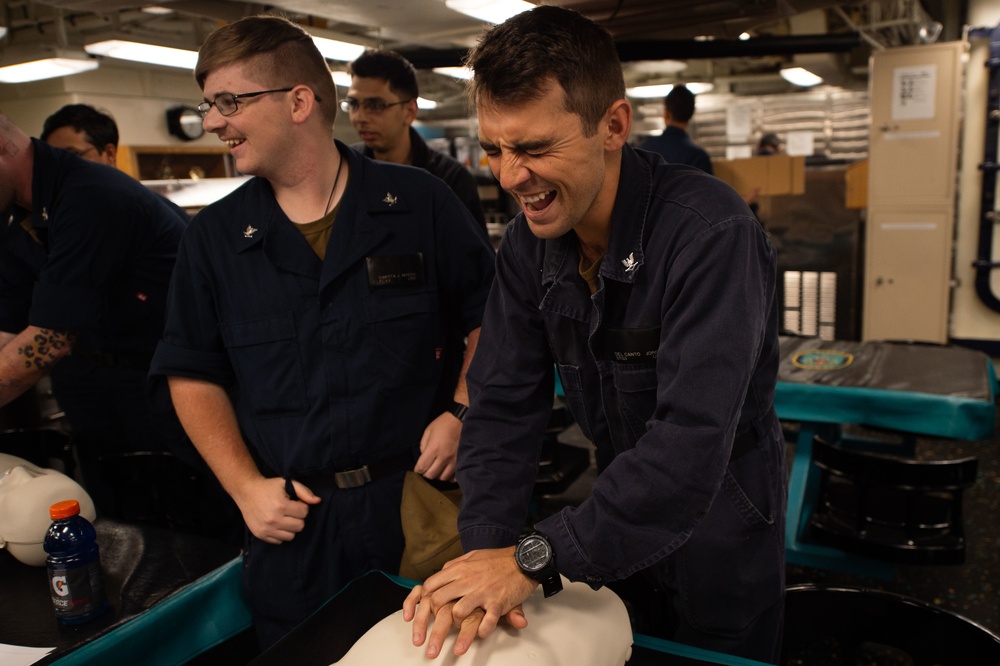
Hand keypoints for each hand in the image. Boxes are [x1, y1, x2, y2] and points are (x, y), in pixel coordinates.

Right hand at [232, 476, 319, 543]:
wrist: (246, 492)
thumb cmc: (269, 487)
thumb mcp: (287, 483)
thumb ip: (304, 492)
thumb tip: (318, 501)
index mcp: (281, 506)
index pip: (304, 512)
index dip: (302, 506)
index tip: (295, 502)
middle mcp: (273, 519)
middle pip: (299, 526)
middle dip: (298, 518)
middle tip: (290, 511)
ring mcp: (266, 529)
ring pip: (291, 536)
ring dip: (290, 528)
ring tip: (284, 518)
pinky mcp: (260, 535)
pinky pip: (279, 542)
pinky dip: (280, 534)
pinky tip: (277, 524)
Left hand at [402, 548, 534, 657]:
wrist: (524, 560)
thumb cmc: (499, 559)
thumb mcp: (473, 556)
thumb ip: (457, 564)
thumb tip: (444, 571)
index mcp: (460, 568)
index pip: (431, 584)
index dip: (426, 598)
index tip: (428, 607)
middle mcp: (467, 580)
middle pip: (439, 601)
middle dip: (435, 617)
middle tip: (438, 626)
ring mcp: (482, 592)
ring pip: (458, 613)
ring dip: (458, 625)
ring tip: (462, 628)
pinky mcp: (497, 602)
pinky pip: (485, 622)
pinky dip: (481, 631)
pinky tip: (482, 632)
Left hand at [414, 411, 461, 480]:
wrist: (461, 420)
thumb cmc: (443, 424)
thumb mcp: (428, 431)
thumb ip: (423, 445)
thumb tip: (424, 457)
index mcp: (434, 449)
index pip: (422, 467)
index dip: (417, 469)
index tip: (418, 468)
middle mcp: (444, 457)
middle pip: (431, 475)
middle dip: (426, 473)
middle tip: (426, 468)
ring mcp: (454, 461)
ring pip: (442, 478)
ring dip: (437, 475)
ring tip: (437, 469)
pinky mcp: (461, 461)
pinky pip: (454, 477)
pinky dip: (449, 477)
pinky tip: (446, 471)